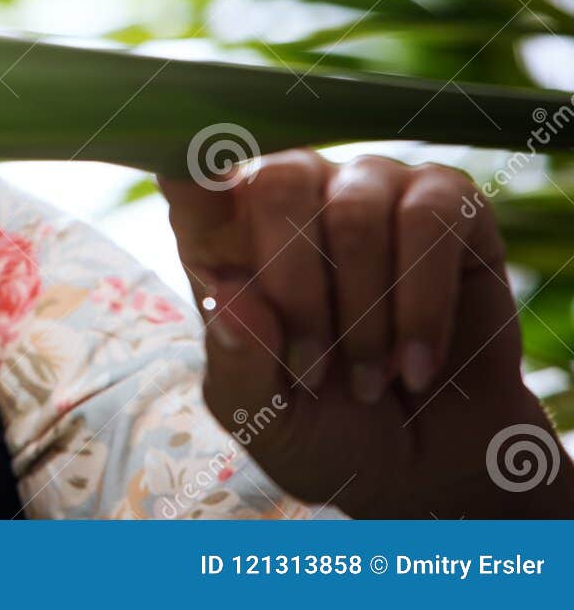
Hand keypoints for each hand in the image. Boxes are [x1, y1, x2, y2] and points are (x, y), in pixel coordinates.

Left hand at [160, 150, 573, 517]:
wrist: (428, 470)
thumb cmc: (325, 430)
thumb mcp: (264, 418)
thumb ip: (238, 363)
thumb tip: (231, 293)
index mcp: (224, 236)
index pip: (190, 172)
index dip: (190, 166)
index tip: (188, 173)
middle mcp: (293, 196)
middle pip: (279, 184)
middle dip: (297, 292)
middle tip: (315, 375)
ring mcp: (370, 190)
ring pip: (355, 211)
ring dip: (364, 313)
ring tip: (370, 382)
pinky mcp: (448, 203)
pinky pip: (430, 220)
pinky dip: (423, 303)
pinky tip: (417, 365)